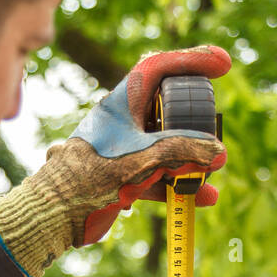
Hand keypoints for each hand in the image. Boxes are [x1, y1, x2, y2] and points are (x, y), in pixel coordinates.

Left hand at [0, 45, 229, 276]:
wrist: (53, 216)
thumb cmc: (88, 178)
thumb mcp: (142, 160)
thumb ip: (181, 152)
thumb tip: (217, 152)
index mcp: (121, 103)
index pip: (160, 68)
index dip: (192, 61)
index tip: (222, 64)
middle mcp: (124, 122)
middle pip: (169, 111)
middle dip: (198, 124)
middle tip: (216, 135)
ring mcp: (124, 150)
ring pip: (167, 148)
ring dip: (192, 161)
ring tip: (215, 174)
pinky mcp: (123, 177)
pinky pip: (159, 176)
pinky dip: (179, 185)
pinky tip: (203, 198)